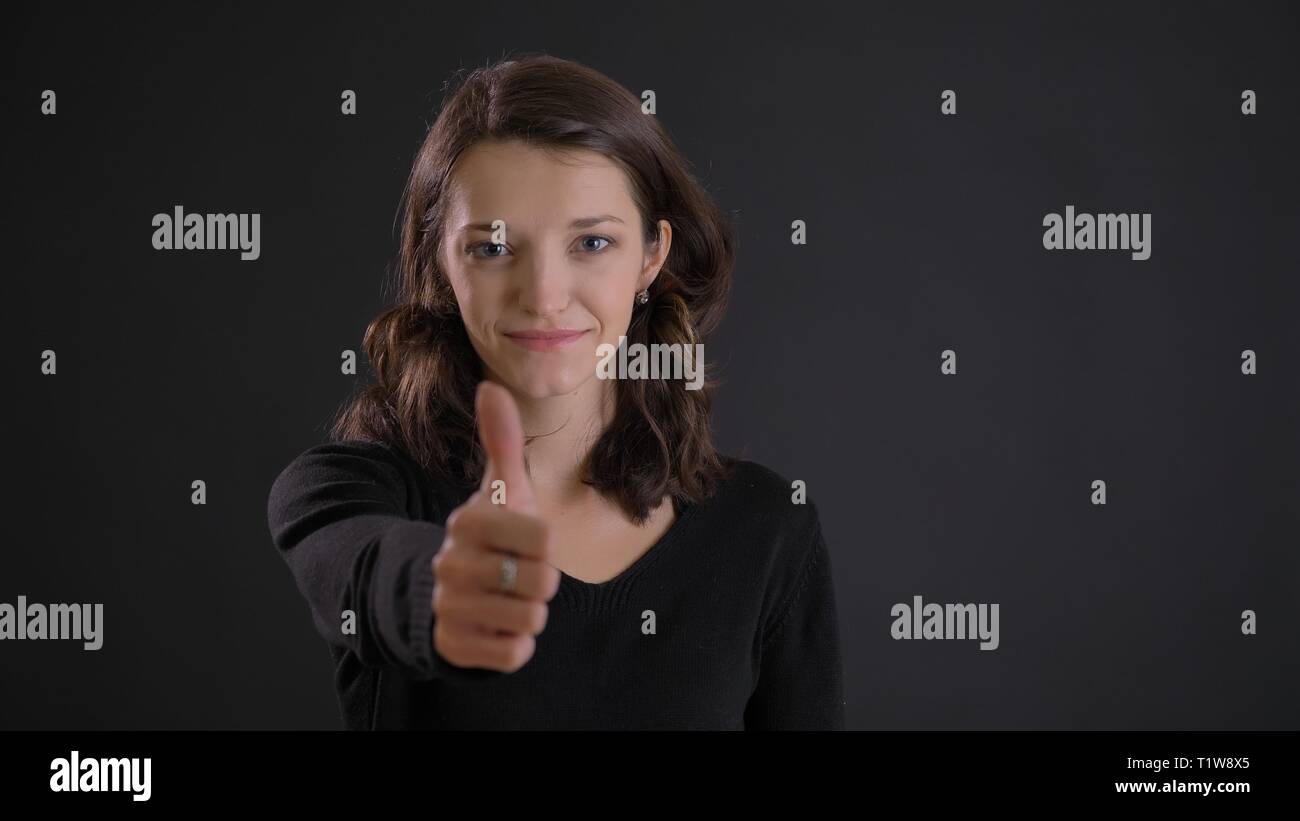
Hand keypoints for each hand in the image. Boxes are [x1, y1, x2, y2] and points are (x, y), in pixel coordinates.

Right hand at [430, 381, 559, 672]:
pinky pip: (514, 654)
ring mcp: (448, 607)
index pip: (543, 538)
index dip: (545, 544)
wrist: (448, 592)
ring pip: (530, 620)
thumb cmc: (491, 535)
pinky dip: (516, 645)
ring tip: (509, 600)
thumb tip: (491, 385)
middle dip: (541, 582)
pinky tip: (498, 627)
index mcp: (466, 521)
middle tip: (518, 574)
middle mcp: (450, 564)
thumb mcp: (500, 490)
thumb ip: (502, 441)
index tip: (527, 543)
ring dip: (530, 614)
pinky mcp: (453, 646)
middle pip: (541, 583)